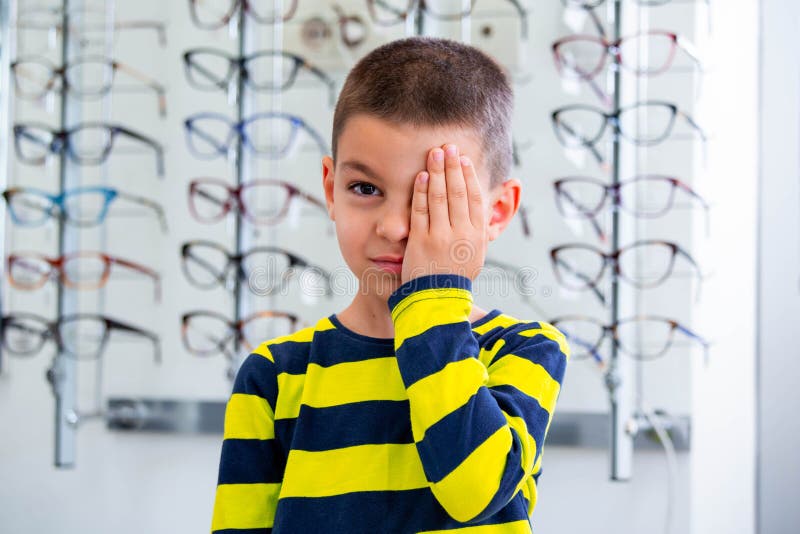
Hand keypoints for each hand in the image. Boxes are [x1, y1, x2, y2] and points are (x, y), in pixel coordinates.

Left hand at [401, 143, 487, 284]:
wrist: (438, 299)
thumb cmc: (456, 275)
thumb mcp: (477, 253)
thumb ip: (480, 228)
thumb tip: (490, 204)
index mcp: (477, 236)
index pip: (475, 198)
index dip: (469, 176)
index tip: (463, 159)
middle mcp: (461, 234)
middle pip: (458, 193)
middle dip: (452, 167)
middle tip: (448, 146)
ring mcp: (440, 237)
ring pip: (440, 198)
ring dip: (437, 172)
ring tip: (434, 153)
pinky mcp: (420, 241)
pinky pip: (420, 211)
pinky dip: (421, 192)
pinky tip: (421, 176)